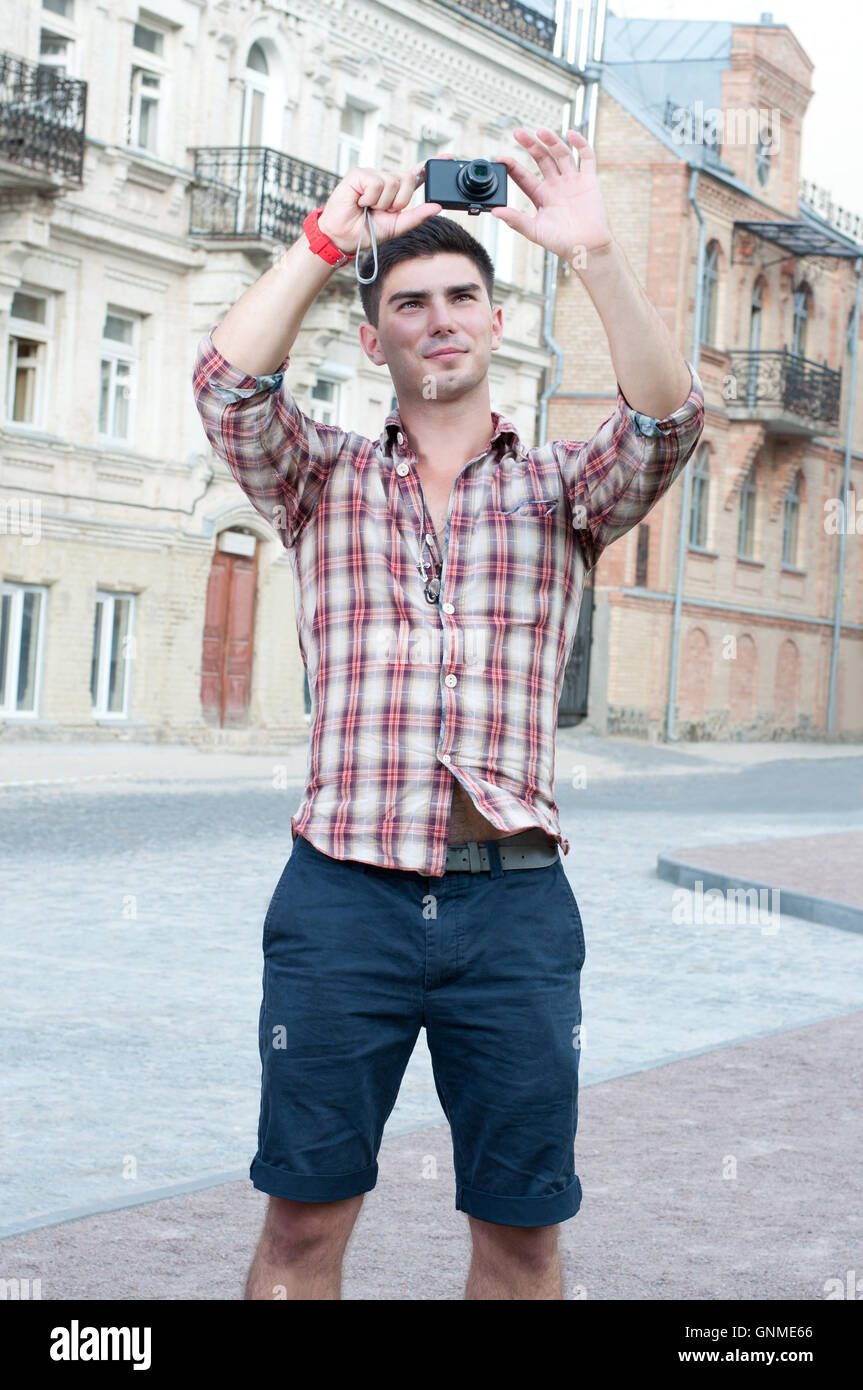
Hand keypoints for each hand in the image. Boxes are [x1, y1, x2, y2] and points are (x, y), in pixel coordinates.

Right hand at [317, 158, 452, 254]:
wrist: (343, 236)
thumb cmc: (367, 231)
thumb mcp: (397, 226)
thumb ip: (417, 217)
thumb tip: (437, 206)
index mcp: (396, 191)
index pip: (417, 174)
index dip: (431, 165)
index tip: (448, 157)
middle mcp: (386, 179)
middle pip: (408, 179)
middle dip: (400, 200)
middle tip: (384, 210)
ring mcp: (372, 174)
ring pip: (393, 182)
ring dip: (382, 202)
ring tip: (369, 207)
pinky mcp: (359, 173)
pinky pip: (376, 183)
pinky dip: (370, 197)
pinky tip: (360, 201)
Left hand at [490, 128, 612, 261]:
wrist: (587, 248)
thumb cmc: (562, 244)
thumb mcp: (534, 231)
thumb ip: (515, 220)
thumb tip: (495, 211)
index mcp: (542, 197)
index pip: (524, 177)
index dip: (513, 166)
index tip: (501, 158)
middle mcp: (556, 186)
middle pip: (542, 159)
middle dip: (530, 145)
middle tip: (518, 132)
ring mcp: (572, 182)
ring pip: (561, 154)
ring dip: (552, 141)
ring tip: (541, 131)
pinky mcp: (589, 181)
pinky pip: (586, 157)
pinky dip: (581, 144)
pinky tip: (572, 134)